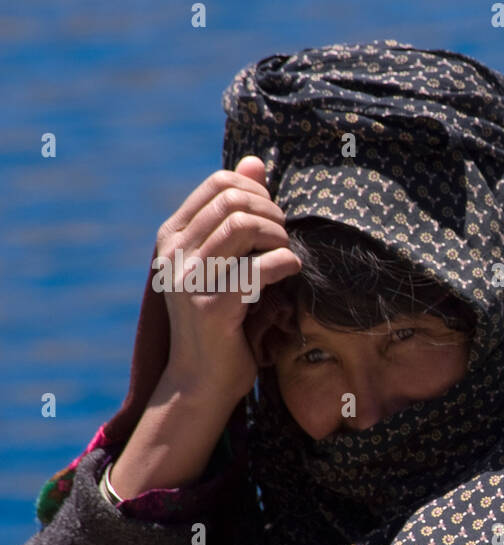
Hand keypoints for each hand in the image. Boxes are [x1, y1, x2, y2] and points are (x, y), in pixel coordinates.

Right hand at [154, 155, 300, 406]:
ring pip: (245, 226)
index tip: (273, 217)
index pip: (218, 183)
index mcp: (172, 236)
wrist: (199, 381)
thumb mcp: (221, 261)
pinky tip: (290, 275)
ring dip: (279, 237)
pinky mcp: (213, 307)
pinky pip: (261, 268)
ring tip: (286, 256)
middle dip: (272, 214)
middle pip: (234, 200)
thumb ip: (234, 214)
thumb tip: (255, 163)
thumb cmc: (218, 318)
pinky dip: (286, 265)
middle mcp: (175, 253)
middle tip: (284, 239)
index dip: (257, 191)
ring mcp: (191, 279)